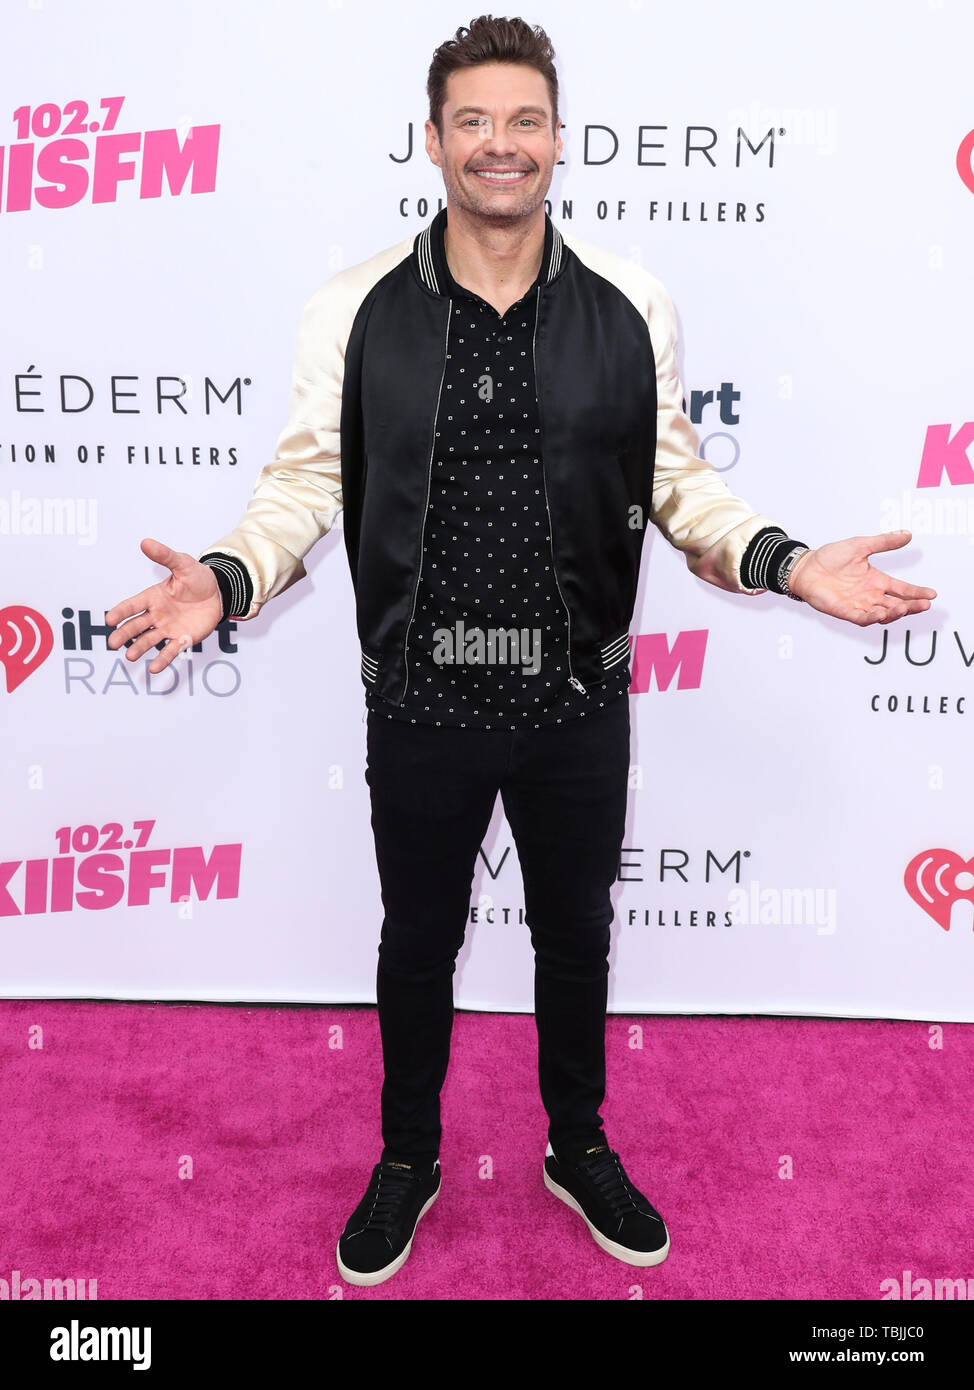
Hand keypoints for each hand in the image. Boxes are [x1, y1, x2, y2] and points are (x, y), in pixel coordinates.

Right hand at [106, 538, 223, 673]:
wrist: (219, 593)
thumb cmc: (198, 578)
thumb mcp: (182, 564)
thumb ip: (165, 556)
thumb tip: (145, 542)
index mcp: (153, 597)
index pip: (132, 605)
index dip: (120, 612)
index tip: (108, 620)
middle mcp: (157, 615)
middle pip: (136, 625)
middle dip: (124, 634)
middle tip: (112, 643)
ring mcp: (169, 628)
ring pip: (149, 640)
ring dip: (139, 647)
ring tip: (130, 656)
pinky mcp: (183, 638)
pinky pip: (171, 650)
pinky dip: (162, 659)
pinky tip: (153, 669)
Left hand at [786, 531, 935, 625]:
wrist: (806, 567)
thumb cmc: (830, 557)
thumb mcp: (861, 546)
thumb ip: (884, 542)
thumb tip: (906, 534)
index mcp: (876, 581)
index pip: (901, 589)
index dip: (916, 593)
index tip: (932, 594)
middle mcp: (870, 595)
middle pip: (896, 605)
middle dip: (911, 606)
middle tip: (925, 604)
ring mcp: (858, 605)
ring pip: (882, 614)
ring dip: (894, 613)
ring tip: (904, 608)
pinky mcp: (844, 611)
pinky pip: (861, 618)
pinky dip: (871, 618)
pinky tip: (880, 614)